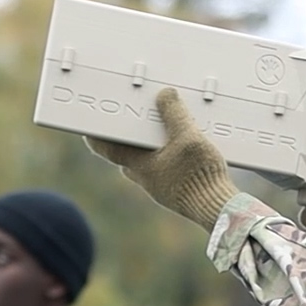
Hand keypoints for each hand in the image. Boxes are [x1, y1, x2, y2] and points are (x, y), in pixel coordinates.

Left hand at [86, 88, 238, 228]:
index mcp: (140, 166)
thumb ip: (175, 114)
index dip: (96, 136)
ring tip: (163, 129)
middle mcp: (146, 179)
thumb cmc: (200, 177)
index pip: (107, 148)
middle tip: (130, 119)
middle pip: (127, 154)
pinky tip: (185, 149)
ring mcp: (161, 187)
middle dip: (127, 137)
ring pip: (147, 163)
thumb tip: (164, 94)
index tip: (87, 126)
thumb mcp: (188, 137)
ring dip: (150, 147)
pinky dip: (168, 156)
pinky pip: (165, 169)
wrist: (219, 210)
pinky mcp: (177, 191)